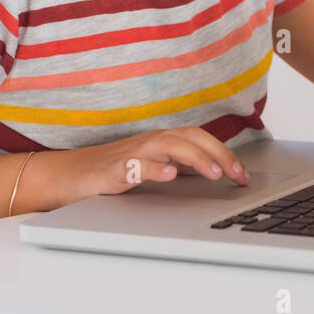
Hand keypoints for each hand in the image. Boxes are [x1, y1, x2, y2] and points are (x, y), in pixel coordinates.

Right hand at [60, 127, 251, 202]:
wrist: (69, 176)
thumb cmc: (114, 170)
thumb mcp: (155, 166)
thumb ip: (181, 165)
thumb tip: (217, 171)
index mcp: (162, 141)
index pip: (200, 140)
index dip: (225, 153)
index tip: (244, 175)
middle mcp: (150, 142)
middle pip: (190, 137)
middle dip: (218, 154)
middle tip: (238, 175)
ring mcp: (131, 154)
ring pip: (167, 145)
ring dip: (194, 157)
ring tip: (214, 173)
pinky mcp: (111, 170)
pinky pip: (133, 166)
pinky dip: (152, 168)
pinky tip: (168, 175)